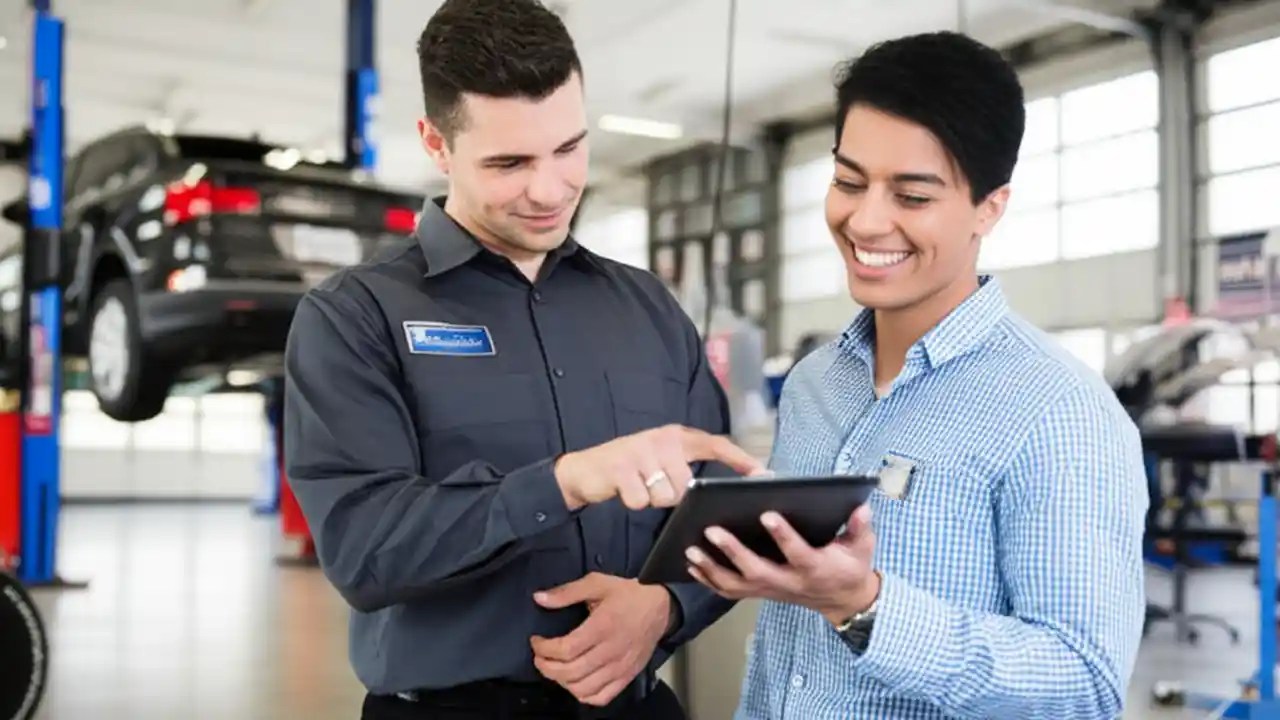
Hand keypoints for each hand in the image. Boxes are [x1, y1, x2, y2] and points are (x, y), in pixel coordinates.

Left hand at [531, 573, 671, 705]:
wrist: (661, 607)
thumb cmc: (629, 595)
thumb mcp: (597, 583)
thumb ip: (567, 592)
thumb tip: (540, 598)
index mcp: (602, 627)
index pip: (565, 649)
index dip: (544, 649)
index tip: (536, 641)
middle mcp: (611, 651)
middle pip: (570, 672)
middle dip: (546, 667)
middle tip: (540, 657)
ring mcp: (620, 668)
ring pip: (583, 688)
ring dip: (561, 682)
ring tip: (555, 668)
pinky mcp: (627, 677)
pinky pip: (601, 697)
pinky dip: (584, 695)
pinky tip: (575, 683)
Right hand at [554, 424, 763, 510]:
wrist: (585, 470)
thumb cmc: (631, 470)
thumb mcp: (661, 460)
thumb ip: (686, 468)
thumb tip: (716, 491)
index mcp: (676, 436)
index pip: (715, 444)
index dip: (741, 459)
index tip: (764, 474)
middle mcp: (661, 439)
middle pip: (688, 484)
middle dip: (674, 495)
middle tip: (654, 485)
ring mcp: (640, 451)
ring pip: (666, 495)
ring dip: (653, 499)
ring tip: (638, 485)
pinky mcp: (621, 467)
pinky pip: (641, 501)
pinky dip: (633, 503)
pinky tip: (624, 490)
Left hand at [686, 505, 879, 624]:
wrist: (841, 600)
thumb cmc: (849, 566)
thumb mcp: (862, 547)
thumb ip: (860, 528)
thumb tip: (861, 508)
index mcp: (814, 567)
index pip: (798, 552)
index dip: (783, 535)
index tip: (767, 514)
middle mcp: (788, 581)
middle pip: (756, 570)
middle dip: (733, 551)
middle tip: (712, 530)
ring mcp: (771, 589)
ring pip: (736, 584)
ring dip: (712, 567)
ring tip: (691, 549)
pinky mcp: (760, 592)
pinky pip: (729, 591)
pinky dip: (708, 579)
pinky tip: (691, 564)